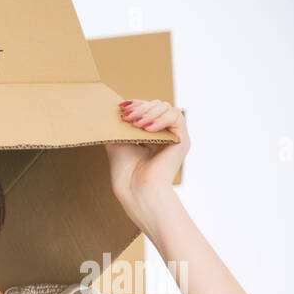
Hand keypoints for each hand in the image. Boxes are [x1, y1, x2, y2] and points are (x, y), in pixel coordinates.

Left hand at [105, 98, 189, 221]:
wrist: (136, 189)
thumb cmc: (125, 172)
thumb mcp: (117, 142)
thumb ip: (119, 126)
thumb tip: (111, 109)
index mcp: (150, 136)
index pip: (148, 109)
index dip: (137, 104)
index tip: (122, 106)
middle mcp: (164, 135)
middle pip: (158, 105)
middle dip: (141, 107)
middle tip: (127, 117)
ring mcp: (174, 137)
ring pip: (167, 108)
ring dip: (148, 111)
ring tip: (134, 123)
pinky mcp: (182, 140)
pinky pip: (176, 117)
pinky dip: (161, 119)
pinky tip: (146, 129)